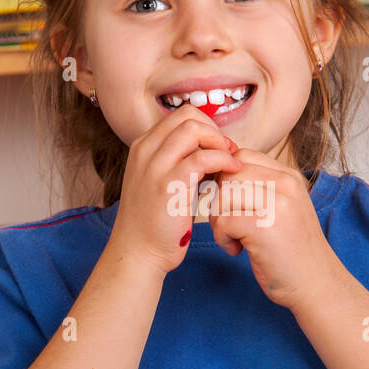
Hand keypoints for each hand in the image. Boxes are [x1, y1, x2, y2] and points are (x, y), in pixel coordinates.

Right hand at [107, 104, 241, 275]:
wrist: (137, 253)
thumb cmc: (153, 223)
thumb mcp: (158, 182)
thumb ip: (176, 162)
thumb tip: (208, 150)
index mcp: (143, 147)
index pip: (179, 116)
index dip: (206, 126)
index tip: (219, 147)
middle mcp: (145, 151)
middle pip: (188, 116)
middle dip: (214, 130)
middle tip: (227, 152)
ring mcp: (155, 166)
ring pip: (194, 129)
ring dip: (220, 142)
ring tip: (230, 162)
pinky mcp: (169, 185)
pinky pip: (203, 157)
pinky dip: (223, 160)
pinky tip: (231, 172)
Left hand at [207, 148, 337, 307]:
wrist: (316, 284)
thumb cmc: (291, 251)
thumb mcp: (282, 209)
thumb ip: (258, 188)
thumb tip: (216, 174)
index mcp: (289, 176)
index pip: (241, 156)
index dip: (225, 180)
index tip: (231, 206)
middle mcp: (285, 184)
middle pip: (228, 174)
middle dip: (218, 201)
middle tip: (230, 226)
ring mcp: (277, 204)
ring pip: (222, 195)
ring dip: (218, 221)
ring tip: (234, 239)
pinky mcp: (264, 227)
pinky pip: (224, 221)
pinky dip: (222, 238)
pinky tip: (237, 250)